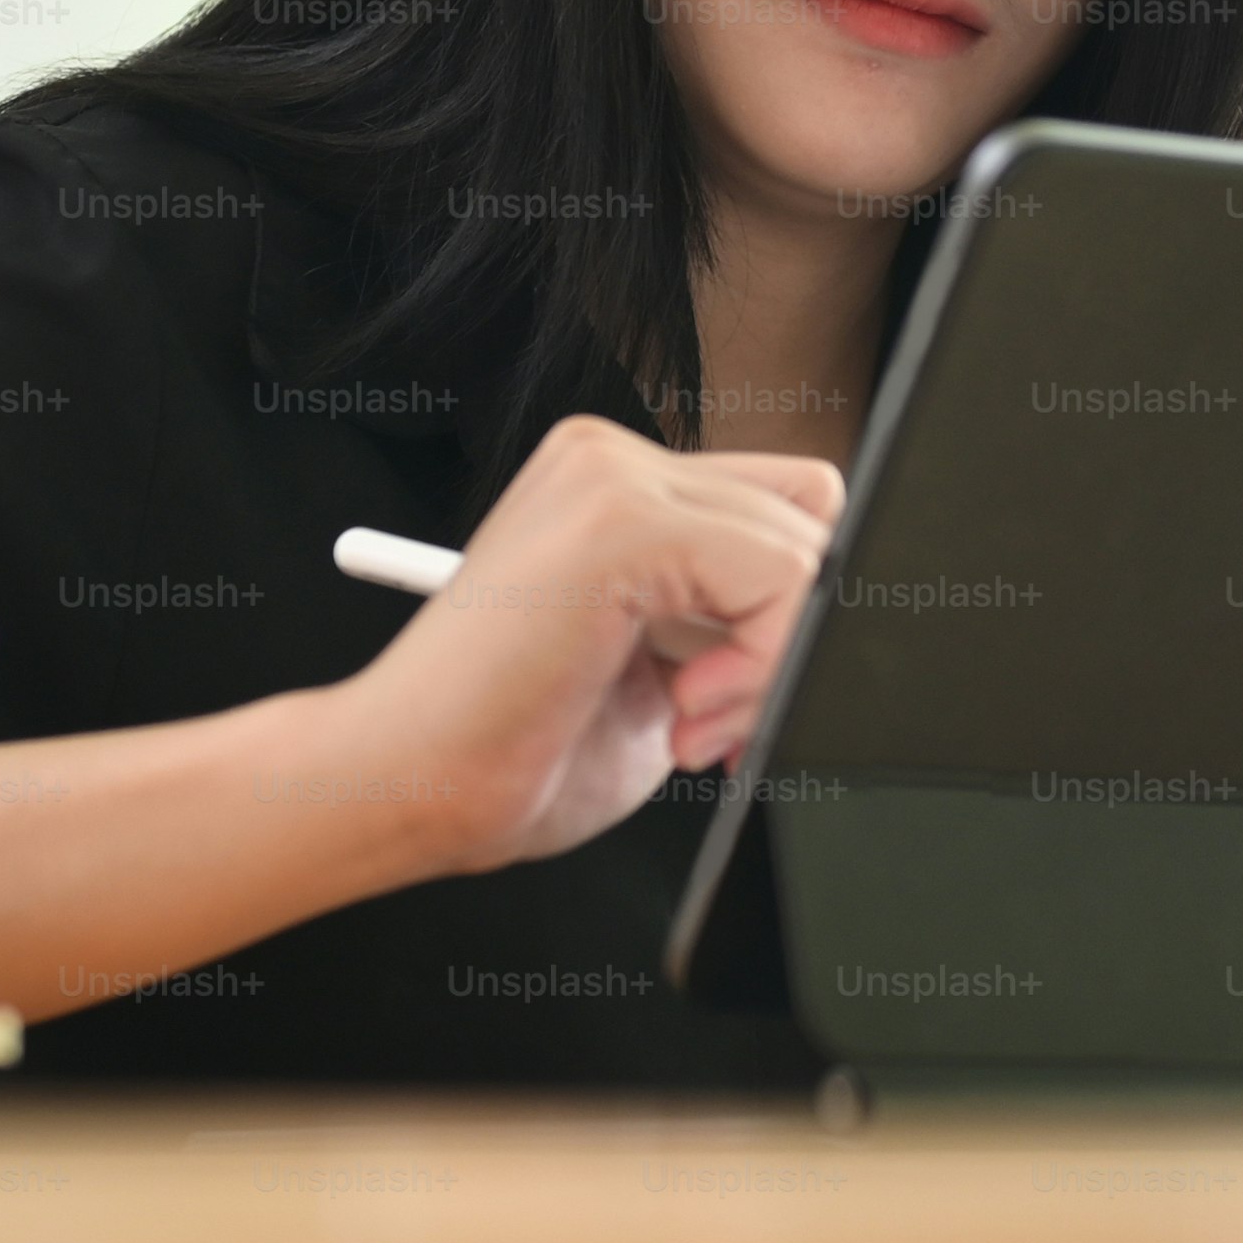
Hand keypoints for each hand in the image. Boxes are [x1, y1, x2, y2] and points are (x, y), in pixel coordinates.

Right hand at [331, 415, 835, 876]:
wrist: (405, 785)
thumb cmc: (511, 750)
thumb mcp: (662, 671)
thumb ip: (731, 621)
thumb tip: (837, 609)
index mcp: (613, 483)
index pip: (783, 507)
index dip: (785, 614)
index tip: (729, 709)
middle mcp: (610, 457)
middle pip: (808, 517)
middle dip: (786, 639)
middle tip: (710, 724)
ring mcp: (611, 473)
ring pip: (803, 545)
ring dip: (771, 662)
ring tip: (689, 724)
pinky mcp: (621, 516)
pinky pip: (781, 570)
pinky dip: (761, 662)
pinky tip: (681, 712)